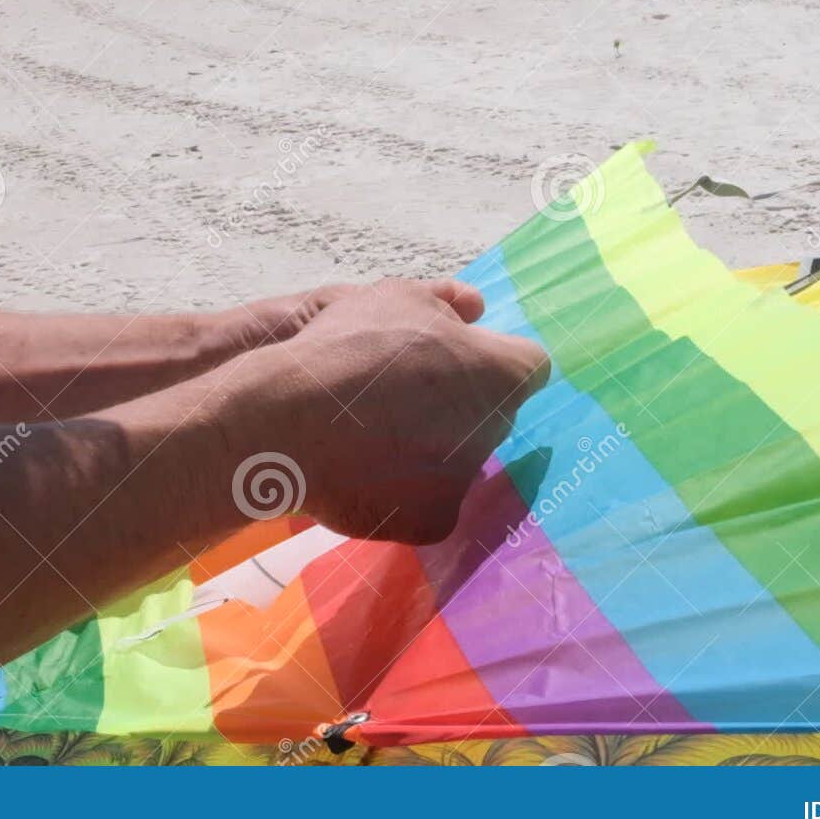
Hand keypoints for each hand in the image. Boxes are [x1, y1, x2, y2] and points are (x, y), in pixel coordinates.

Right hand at [234, 278, 547, 544]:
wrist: (291, 421)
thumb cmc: (349, 346)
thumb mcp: (398, 297)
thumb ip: (446, 301)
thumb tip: (476, 306)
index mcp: (503, 373)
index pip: (527, 366)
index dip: (492, 359)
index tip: (452, 359)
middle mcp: (497, 430)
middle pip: (491, 415)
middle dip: (459, 405)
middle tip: (402, 395)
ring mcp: (467, 481)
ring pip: (458, 461)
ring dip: (430, 448)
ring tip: (372, 434)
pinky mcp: (436, 521)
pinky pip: (428, 503)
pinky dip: (403, 491)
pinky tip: (363, 473)